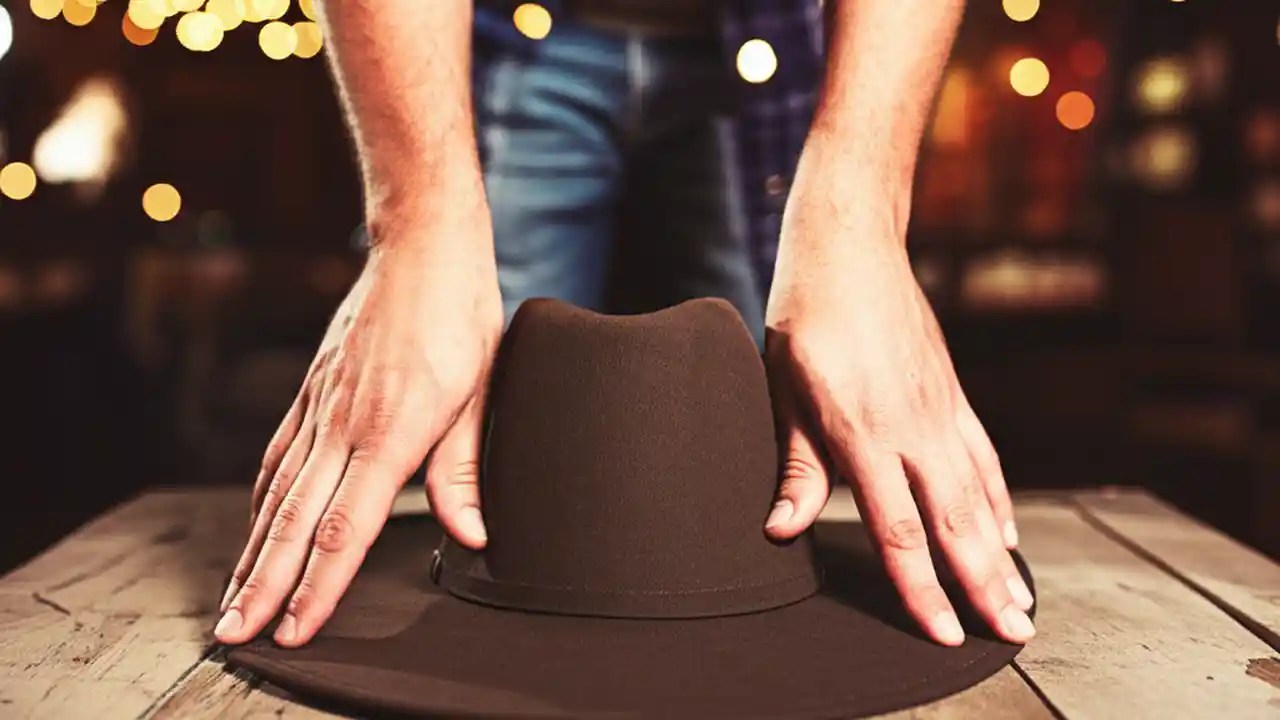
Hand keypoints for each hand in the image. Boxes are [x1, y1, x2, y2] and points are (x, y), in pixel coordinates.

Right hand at [216, 211, 502, 647]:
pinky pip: (278, 455)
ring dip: (255, 550)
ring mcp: (321, 405)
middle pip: (296, 520)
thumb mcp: (482, 392)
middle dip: (264, 584)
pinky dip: (263, 500)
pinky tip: (258, 525)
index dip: (320, 585)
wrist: (422, 247)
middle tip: (235, 633)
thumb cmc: (459, 315)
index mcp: (391, 431)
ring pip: (278, 493)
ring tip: (233, 598)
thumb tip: (471, 535)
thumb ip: (464, 470)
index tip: (296, 628)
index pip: (348, 526)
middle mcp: (345, 424)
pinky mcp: (313, 390)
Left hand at [762, 211, 1032, 645]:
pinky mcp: (952, 393)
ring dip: (1002, 554)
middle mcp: (913, 426)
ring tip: (1020, 602)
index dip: (921, 587)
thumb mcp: (785, 389)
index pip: (898, 530)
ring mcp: (940, 409)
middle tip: (1011, 634)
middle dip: (982, 586)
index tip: (944, 631)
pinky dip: (1000, 500)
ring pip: (980, 496)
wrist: (851, 248)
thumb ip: (798, 465)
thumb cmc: (806, 316)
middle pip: (956, 523)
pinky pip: (983, 457)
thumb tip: (783, 528)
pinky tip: (1008, 531)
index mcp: (864, 431)